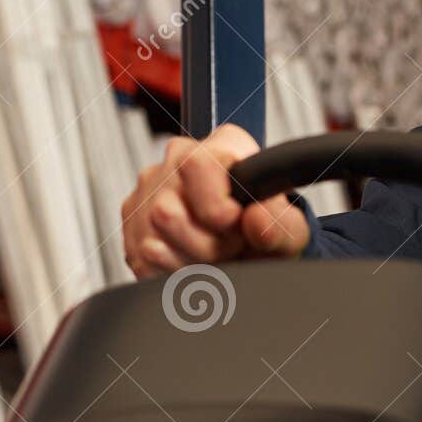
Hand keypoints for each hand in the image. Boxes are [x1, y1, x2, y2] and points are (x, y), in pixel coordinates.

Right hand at [121, 123, 310, 277]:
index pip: (196, 165)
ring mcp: (149, 193)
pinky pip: (142, 262)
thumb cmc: (266, 232)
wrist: (250, 255)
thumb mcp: (289, 232)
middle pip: (167, 212)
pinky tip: (194, 265)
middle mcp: (177, 161)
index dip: (215, 205)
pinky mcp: (133, 227)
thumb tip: (256, 218)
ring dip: (188, 263)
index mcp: (220, 146)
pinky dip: (171, 275)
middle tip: (229, 247)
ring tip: (214, 257)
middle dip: (204, 245)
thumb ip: (280, 224)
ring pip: (152, 242)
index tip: (235, 222)